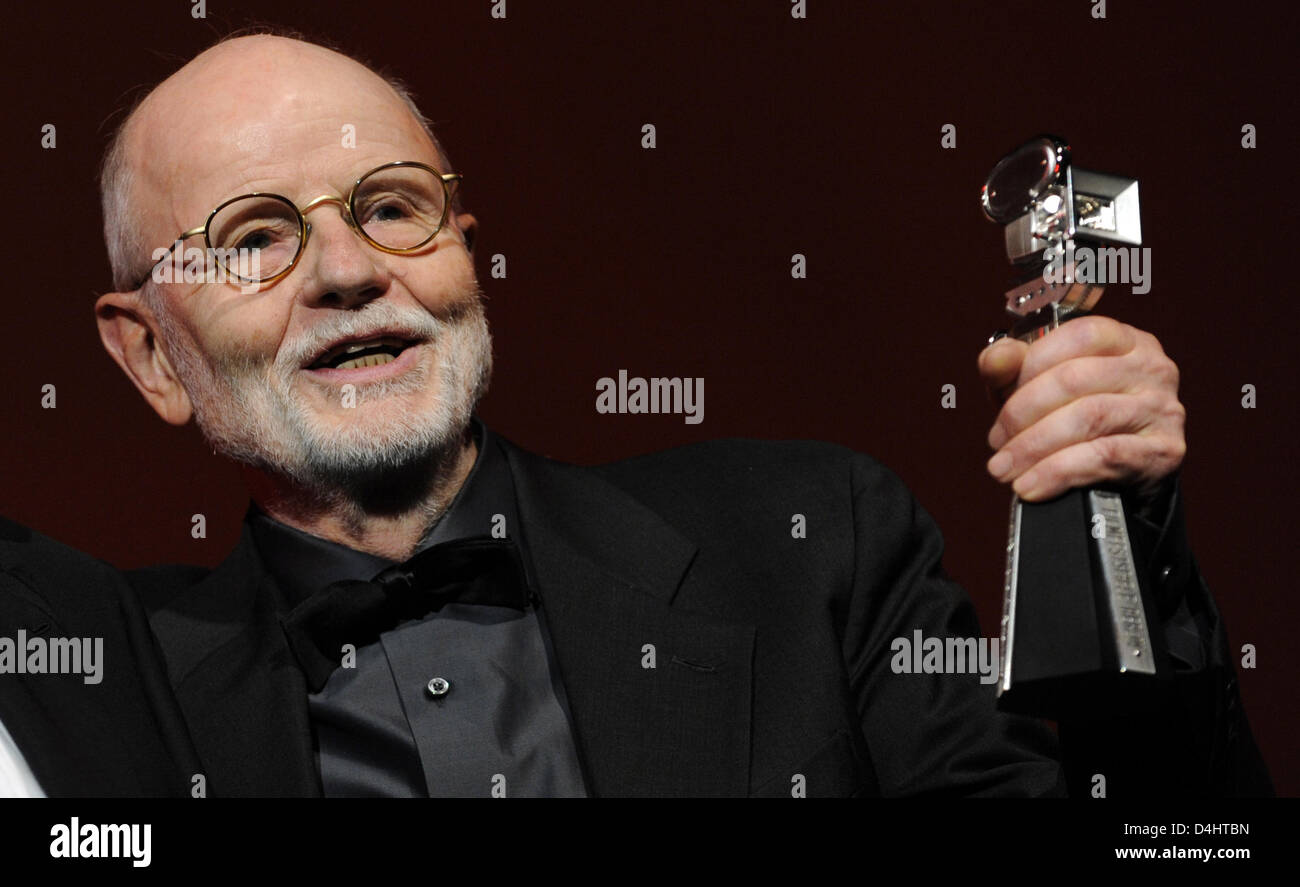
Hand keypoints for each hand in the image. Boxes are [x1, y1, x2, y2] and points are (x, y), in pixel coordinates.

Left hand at [977, 316, 1185, 504]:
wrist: (1124, 475)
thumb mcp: (1038, 386)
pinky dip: (1057, 473)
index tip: (1001, 399)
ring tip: (1005, 468)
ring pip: (1087, 418)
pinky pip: (1103, 456)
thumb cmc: (1078, 418)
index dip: (1030, 367)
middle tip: (997, 442)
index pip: (1077, 336)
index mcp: (1125, 340)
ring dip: (1034, 447)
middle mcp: (1151, 367)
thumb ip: (1011, 366)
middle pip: (1074, 379)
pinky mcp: (1163, 450)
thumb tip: (995, 358)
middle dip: (1021, 413)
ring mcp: (1162, 408)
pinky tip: (1031, 485)